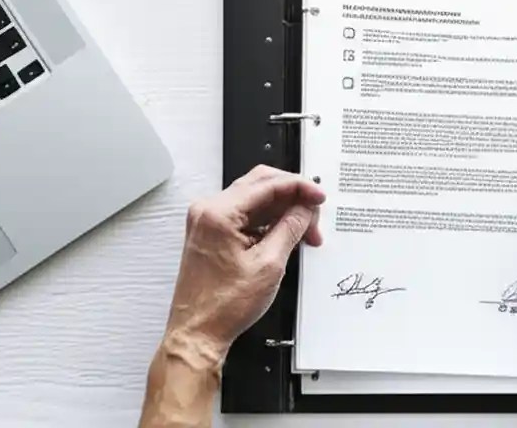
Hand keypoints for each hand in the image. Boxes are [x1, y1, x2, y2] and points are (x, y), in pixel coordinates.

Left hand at [164, 166, 325, 360]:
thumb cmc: (223, 307)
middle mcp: (208, 211)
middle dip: (292, 198)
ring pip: (254, 201)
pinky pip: (244, 216)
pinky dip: (267, 222)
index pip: (268, 184)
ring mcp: (207, 222)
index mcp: (218, 213)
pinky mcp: (210, 233)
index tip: (319, 196)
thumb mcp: (269, 265)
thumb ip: (290, 228)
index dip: (300, 187)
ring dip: (281, 212)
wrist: (197, 333)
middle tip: (314, 215)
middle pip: (260, 185)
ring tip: (304, 233)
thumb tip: (304, 208)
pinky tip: (285, 236)